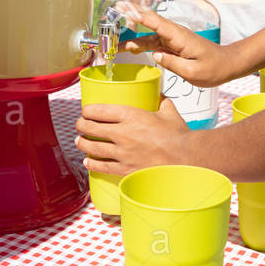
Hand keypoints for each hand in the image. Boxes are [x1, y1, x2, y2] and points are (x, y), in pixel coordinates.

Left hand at [75, 99, 190, 177]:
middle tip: (79, 125)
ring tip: (79, 141)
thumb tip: (161, 97)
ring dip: (83, 143)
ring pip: (93, 147)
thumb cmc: (178, 137)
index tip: (86, 111)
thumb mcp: (169, 112)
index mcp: (131, 115)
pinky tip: (87, 161)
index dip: (88, 110)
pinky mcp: (125, 169)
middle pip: (92, 128)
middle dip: (81, 125)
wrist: (185, 159)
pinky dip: (92, 163)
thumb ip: (162, 102)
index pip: (100, 110)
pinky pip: (102, 166)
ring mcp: (122, 153)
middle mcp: (122, 133)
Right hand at [122, 9, 246, 87]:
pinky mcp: (173, 45)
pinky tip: (130, 48)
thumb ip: (173, 64)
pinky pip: (154, 42)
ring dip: (132, 36)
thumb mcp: (194, 72)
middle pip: (149, 22)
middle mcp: (174, 34)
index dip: (139, 15)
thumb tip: (155, 56)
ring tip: (115, 43)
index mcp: (179, 37)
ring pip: (149, 34)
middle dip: (131, 16)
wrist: (227, 64)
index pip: (156, 22)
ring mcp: (173, 39)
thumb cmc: (214, 68)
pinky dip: (141, 44)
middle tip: (114, 11)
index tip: (123, 8)